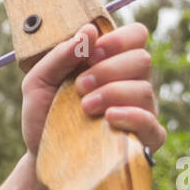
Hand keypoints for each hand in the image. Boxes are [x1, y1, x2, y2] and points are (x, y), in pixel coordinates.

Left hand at [20, 21, 165, 157]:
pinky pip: (151, 124)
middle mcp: (131, 83)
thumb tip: (88, 31)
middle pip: (141, 59)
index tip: (92, 54)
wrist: (41, 157)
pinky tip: (109, 119)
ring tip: (85, 107)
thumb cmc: (42, 116)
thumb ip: (59, 56)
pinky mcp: (143, 140)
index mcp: (111, 63)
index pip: (135, 36)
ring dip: (113, 93)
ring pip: (144, 89)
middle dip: (109, 69)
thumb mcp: (38, 83)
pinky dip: (132, 117)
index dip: (118, 39)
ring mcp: (140, 111)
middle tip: (80, 86)